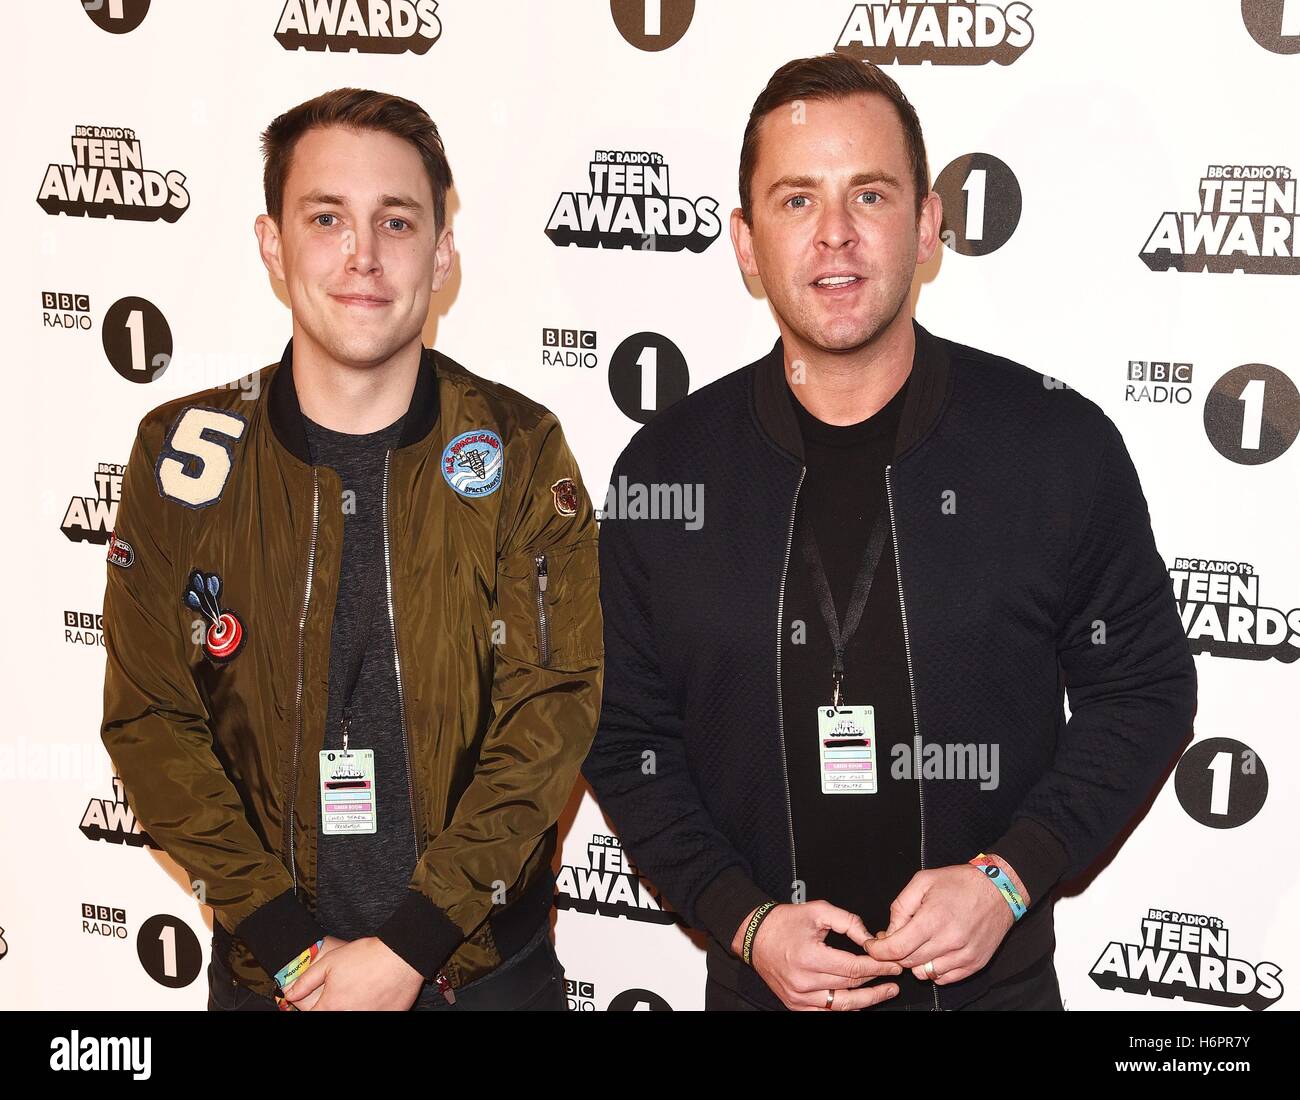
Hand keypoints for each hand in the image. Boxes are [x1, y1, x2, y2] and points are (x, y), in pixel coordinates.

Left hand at [284, 936, 422, 1010]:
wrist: (400, 956)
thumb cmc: (367, 956)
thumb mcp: (330, 963)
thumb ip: (306, 981)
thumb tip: (291, 994)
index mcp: (331, 1006)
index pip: (312, 1014)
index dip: (313, 1006)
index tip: (321, 998)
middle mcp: (348, 1016)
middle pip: (334, 1013)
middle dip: (336, 1004)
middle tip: (346, 990)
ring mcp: (368, 1018)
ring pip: (354, 1014)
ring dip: (354, 1005)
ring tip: (361, 989)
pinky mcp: (387, 1017)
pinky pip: (373, 1014)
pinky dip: (372, 1006)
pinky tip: (377, 993)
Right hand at [732, 900, 902, 1010]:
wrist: (755, 935)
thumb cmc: (784, 922)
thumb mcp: (818, 911)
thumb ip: (848, 922)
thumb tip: (870, 939)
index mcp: (810, 957)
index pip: (854, 968)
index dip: (877, 968)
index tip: (892, 966)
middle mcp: (804, 981)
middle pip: (851, 988)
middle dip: (876, 983)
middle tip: (894, 980)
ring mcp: (798, 997)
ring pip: (841, 1005)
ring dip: (866, 1001)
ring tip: (883, 994)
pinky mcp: (794, 1004)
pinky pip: (825, 1013)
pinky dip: (844, 1010)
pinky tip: (858, 1004)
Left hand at [865, 856, 1027, 984]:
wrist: (999, 890)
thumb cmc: (960, 882)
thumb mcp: (923, 881)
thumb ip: (901, 907)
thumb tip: (890, 931)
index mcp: (933, 919)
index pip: (897, 948)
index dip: (879, 950)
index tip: (874, 945)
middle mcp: (949, 941)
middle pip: (908, 962)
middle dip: (895, 952)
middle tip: (897, 938)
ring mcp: (964, 956)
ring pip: (925, 974)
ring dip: (915, 962)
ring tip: (920, 943)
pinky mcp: (975, 964)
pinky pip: (943, 979)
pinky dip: (934, 969)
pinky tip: (935, 951)